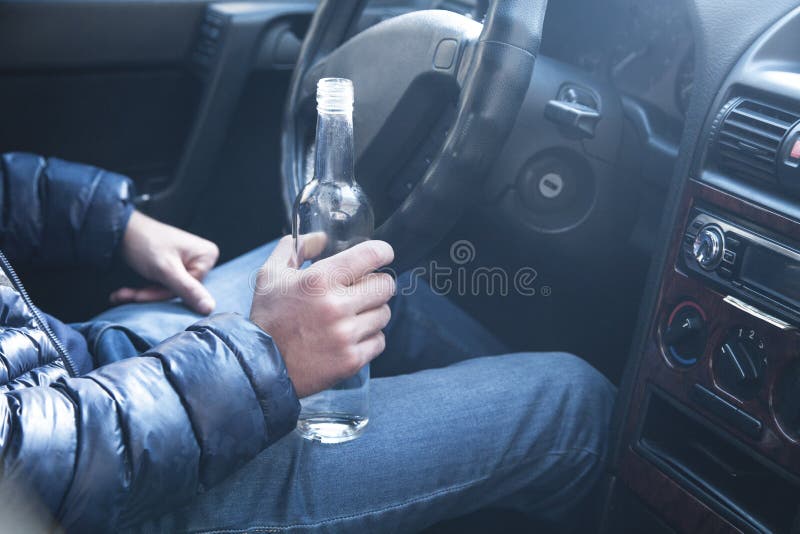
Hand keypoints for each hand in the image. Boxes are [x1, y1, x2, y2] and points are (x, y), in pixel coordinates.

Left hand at [111, 211, 219, 314]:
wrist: (121, 229)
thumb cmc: (146, 244)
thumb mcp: (166, 270)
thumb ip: (189, 290)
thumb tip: (211, 309)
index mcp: (208, 256)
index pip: (190, 288)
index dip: (164, 293)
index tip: (139, 295)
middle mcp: (202, 258)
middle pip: (180, 289)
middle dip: (152, 294)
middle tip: (124, 295)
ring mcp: (189, 261)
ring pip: (170, 289)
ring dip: (145, 293)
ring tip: (122, 294)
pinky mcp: (176, 265)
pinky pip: (166, 284)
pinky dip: (147, 288)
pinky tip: (127, 292)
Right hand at [250, 235, 394, 397]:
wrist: (259, 366)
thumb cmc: (268, 318)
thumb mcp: (271, 274)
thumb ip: (296, 247)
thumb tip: (324, 238)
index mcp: (319, 281)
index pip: (371, 255)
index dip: (382, 252)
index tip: (383, 255)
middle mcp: (336, 306)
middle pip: (386, 285)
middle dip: (376, 284)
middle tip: (362, 289)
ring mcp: (346, 335)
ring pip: (384, 314)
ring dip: (372, 312)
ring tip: (351, 316)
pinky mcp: (351, 360)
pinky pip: (379, 341)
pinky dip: (369, 338)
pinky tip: (350, 337)